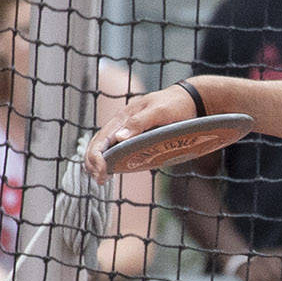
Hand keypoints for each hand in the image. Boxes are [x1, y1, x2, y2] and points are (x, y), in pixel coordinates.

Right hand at [84, 86, 199, 181]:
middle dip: (93, 162)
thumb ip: (139, 122)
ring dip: (99, 163)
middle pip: (98, 144)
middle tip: (100, 180)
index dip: (96, 157)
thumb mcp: (158, 111)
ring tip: (101, 179)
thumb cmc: (174, 104)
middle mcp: (121, 125)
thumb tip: (118, 138)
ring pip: (104, 147)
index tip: (102, 172)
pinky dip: (110, 159)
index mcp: (122, 118)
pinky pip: (117, 148)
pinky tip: (111, 170)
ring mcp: (127, 130)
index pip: (100, 139)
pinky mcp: (135, 136)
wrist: (187, 100)